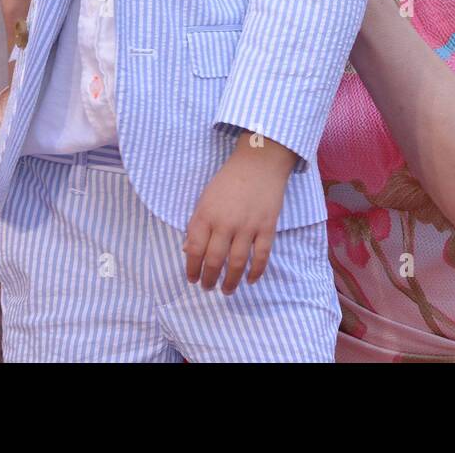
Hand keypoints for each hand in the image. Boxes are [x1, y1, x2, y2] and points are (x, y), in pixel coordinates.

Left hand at [183, 136, 295, 293]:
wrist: (259, 163)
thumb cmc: (229, 180)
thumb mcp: (205, 198)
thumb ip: (197, 224)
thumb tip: (188, 249)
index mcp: (206, 214)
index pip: (195, 249)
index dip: (192, 268)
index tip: (192, 278)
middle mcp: (225, 223)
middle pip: (215, 260)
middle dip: (209, 278)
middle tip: (207, 288)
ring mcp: (247, 226)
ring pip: (237, 262)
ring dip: (231, 281)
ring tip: (226, 290)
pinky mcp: (267, 227)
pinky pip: (262, 255)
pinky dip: (256, 271)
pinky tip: (251, 280)